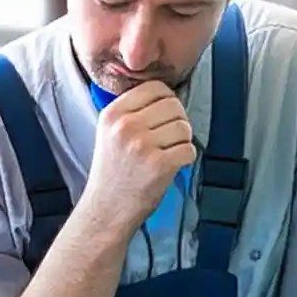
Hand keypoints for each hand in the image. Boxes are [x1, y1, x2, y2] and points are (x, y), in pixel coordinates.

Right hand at [80, 80, 194, 233]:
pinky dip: (186, 158)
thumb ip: (133, 111)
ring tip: (168, 153)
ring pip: (184, 127)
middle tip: (170, 138)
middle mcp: (126, 126)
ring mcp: (142, 145)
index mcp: (113, 113)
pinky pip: (189, 150)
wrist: (107, 209)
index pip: (155, 88)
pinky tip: (172, 165)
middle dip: (178, 121)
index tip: (165, 116)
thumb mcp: (110, 132)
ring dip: (183, 141)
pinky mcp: (159, 165)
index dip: (168, 100)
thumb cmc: (114, 172)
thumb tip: (168, 96)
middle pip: (174, 105)